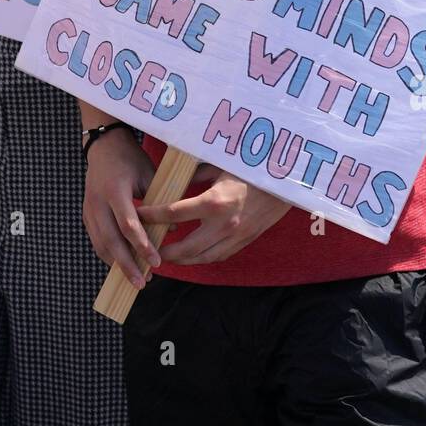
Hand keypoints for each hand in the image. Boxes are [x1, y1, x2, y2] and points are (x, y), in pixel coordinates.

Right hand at [83, 128, 160, 288]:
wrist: (104, 146)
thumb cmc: (130, 159)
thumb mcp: (148, 174)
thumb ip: (158, 202)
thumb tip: (172, 231)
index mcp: (115, 190)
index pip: (128, 225)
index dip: (142, 246)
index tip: (156, 262)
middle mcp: (98, 202)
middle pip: (111, 241)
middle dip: (127, 265)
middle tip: (142, 283)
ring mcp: (89, 209)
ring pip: (101, 244)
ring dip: (116, 264)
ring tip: (134, 279)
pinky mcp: (86, 214)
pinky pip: (96, 240)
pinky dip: (108, 255)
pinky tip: (121, 265)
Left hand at [138, 168, 291, 265]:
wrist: (285, 182)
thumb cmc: (251, 167)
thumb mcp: (220, 165)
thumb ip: (195, 175)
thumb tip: (173, 181)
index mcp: (214, 202)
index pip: (174, 213)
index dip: (153, 216)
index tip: (140, 214)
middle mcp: (223, 225)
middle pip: (185, 248)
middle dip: (164, 250)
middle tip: (148, 247)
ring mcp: (235, 237)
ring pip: (202, 258)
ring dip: (182, 260)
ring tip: (166, 256)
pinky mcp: (244, 242)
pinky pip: (218, 256)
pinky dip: (202, 258)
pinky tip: (192, 254)